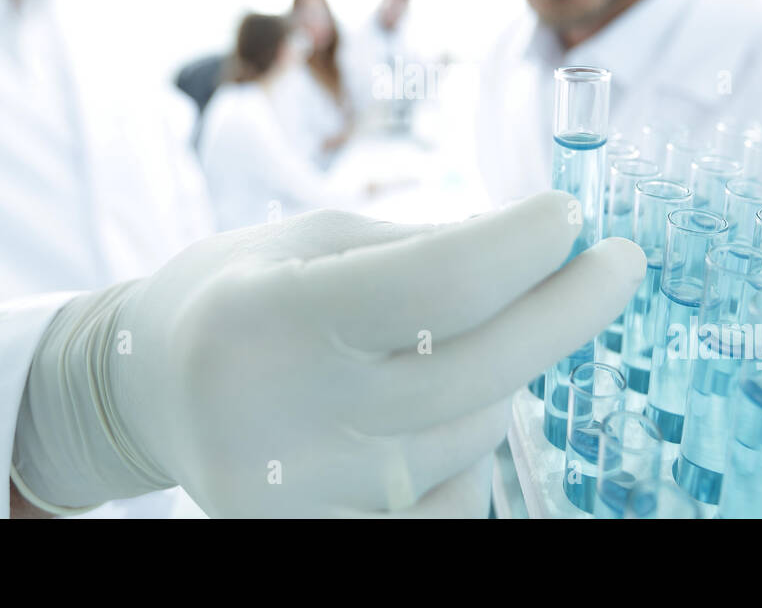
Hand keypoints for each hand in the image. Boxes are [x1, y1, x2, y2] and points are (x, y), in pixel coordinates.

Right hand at [13, 191, 644, 516]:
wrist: (146, 388)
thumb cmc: (241, 290)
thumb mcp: (314, 241)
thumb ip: (424, 249)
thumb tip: (546, 253)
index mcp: (268, 314)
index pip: (434, 284)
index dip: (522, 248)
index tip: (570, 220)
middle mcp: (276, 416)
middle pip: (474, 374)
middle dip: (564, 312)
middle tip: (615, 268)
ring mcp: (296, 499)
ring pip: (471, 437)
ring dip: (498, 379)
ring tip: (455, 345)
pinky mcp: (311, 541)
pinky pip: (453, 506)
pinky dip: (470, 456)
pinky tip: (436, 416)